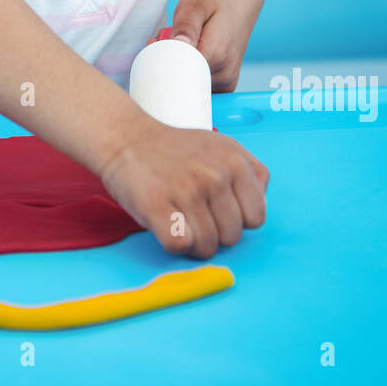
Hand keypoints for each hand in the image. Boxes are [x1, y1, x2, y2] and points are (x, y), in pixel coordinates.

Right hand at [99, 119, 268, 258]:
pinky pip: (180, 247)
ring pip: (207, 246)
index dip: (237, 220)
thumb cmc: (173, 149)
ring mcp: (186, 191)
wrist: (126, 138)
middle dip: (215, 234)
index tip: (218, 211)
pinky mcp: (158, 206)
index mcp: (234, 162)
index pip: (256, 218)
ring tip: (180, 221)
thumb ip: (250, 172)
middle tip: (194, 215)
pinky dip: (173, 245)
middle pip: (232, 237)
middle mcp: (214, 176)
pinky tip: (166, 226)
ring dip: (193, 243)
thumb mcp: (221, 146)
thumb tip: (260, 207)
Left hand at [166, 0, 263, 92]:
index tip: (156, 42)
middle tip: (165, 38)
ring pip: (188, 85)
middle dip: (167, 64)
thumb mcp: (196, 3)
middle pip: (181, 81)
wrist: (240, 3)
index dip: (162, 60)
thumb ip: (185, 25)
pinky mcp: (224, 86)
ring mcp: (226, 84)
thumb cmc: (216, 0)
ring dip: (176, 67)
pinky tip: (189, 52)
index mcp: (217, 56)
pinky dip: (187, 71)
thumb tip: (177, 46)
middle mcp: (224, 75)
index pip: (178, 73)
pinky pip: (197, 85)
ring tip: (180, 41)